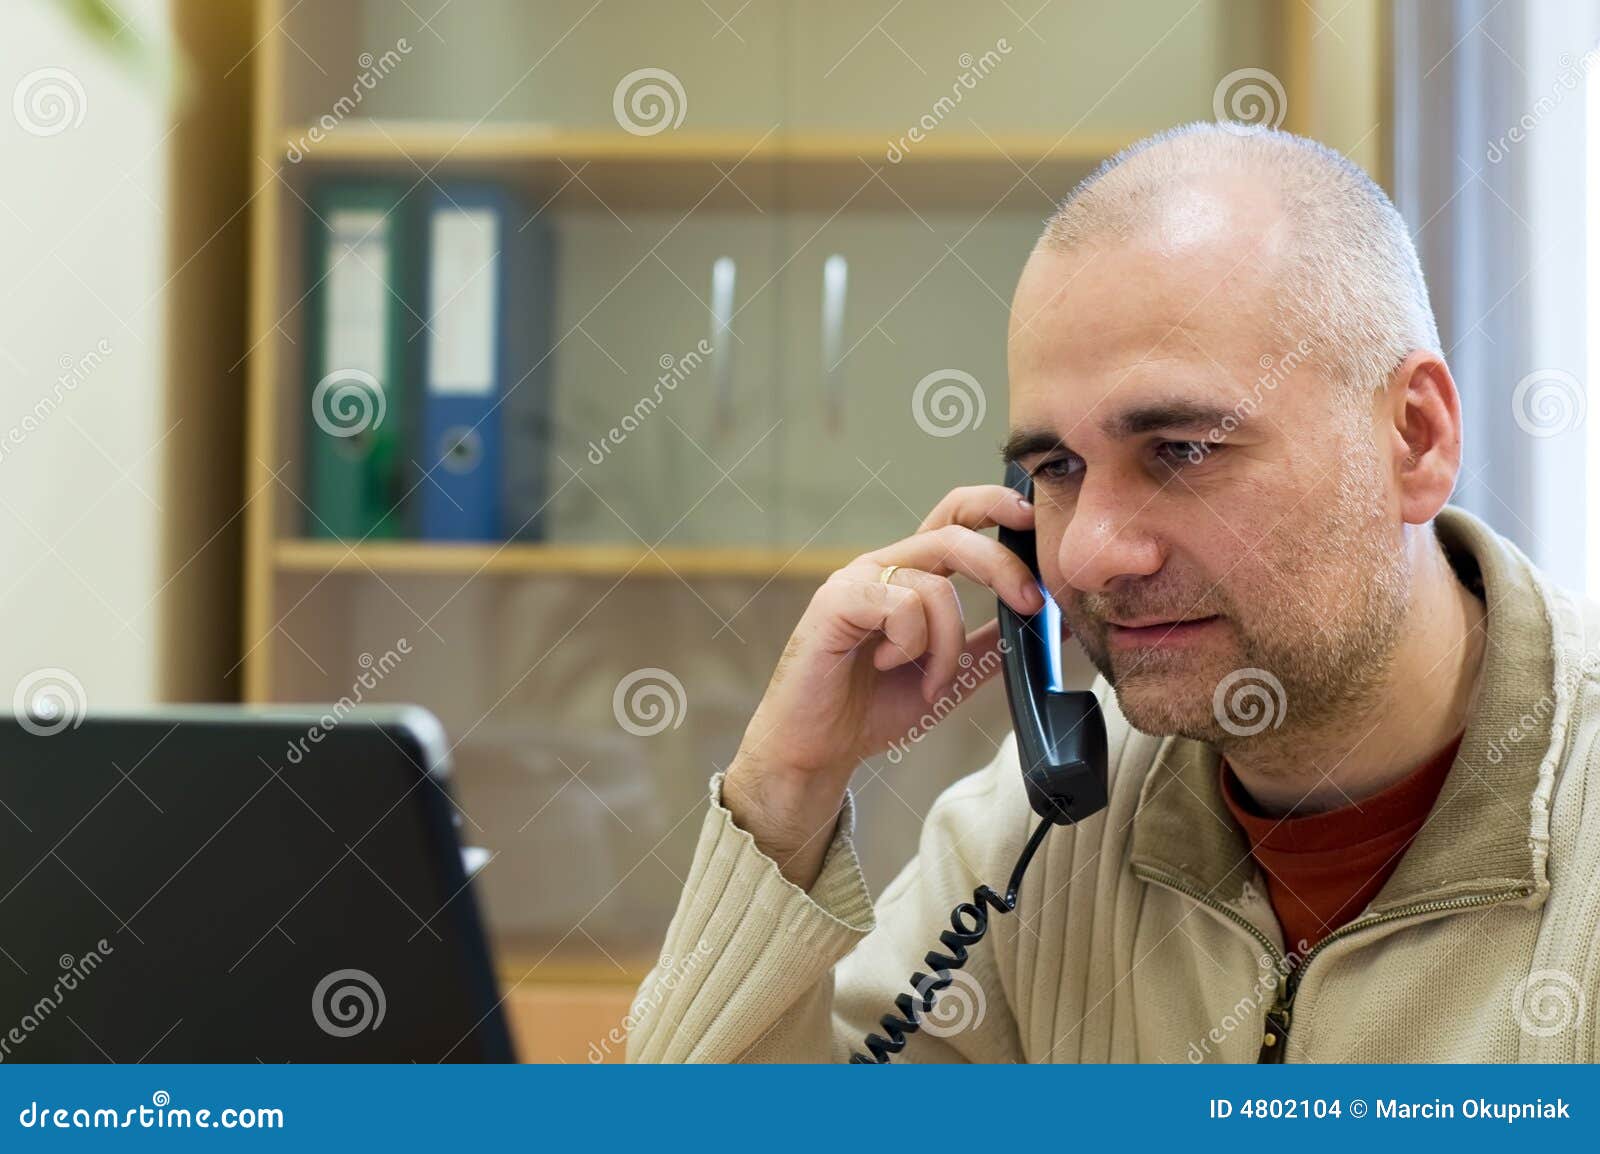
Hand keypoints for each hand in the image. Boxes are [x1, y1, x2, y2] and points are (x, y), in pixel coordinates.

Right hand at [722, 484, 1045, 887]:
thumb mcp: (950, 675)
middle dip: (1002, 566)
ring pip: (936, 587)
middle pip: (955, 534)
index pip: (954, 516)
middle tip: (1032, 603)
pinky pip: (902, 607)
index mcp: (911, 575)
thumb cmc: (871, 709)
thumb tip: (1052, 626)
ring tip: (929, 683)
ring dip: (947, 647)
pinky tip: (884, 665)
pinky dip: (909, 645)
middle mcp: (884, 567)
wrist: (818, 748)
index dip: (993, 505)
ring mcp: (857, 580)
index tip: (1031, 519)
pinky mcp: (837, 601)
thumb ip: (991, 647)